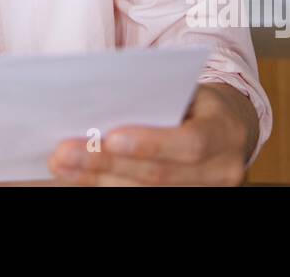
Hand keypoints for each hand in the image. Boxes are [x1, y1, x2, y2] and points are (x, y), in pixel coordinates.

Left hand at [48, 83, 257, 185]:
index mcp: (225, 132)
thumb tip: (98, 103)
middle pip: (160, 176)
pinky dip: (108, 186)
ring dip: (98, 180)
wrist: (227, 127)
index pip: (190, 143)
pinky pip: (143, 198)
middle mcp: (222, 169)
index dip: (151, 143)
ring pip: (148, 194)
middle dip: (107, 164)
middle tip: (64, 153)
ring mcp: (207, 191)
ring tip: (63, 165)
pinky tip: (81, 177)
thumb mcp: (186, 89)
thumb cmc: (196, 102)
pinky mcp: (186, 200)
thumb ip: (154, 97)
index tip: (109, 137)